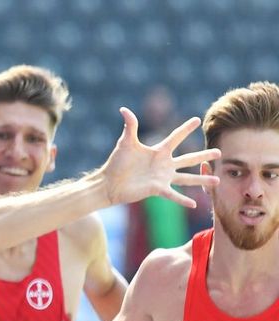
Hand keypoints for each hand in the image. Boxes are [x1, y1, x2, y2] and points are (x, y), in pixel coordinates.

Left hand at [100, 109, 219, 207]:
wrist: (109, 183)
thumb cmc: (117, 162)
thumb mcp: (125, 143)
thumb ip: (130, 126)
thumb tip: (124, 109)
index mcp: (158, 151)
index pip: (175, 137)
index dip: (185, 128)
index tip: (197, 120)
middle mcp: (164, 164)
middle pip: (188, 159)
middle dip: (203, 155)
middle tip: (219, 152)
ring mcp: (162, 178)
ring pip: (187, 178)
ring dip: (202, 179)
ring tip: (217, 180)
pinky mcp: (157, 189)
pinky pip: (173, 195)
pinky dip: (182, 200)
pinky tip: (195, 204)